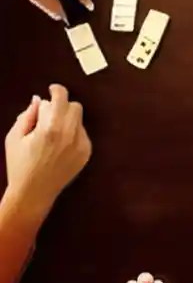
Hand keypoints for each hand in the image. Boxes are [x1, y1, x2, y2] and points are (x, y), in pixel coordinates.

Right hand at [4, 84, 90, 218]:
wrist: (34, 193)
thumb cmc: (19, 165)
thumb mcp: (15, 137)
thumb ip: (28, 115)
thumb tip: (39, 100)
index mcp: (51, 128)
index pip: (61, 98)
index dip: (57, 90)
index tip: (52, 89)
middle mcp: (70, 134)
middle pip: (74, 106)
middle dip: (61, 106)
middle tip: (46, 115)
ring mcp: (81, 144)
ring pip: (79, 120)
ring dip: (67, 120)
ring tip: (49, 134)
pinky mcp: (86, 153)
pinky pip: (82, 134)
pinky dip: (72, 133)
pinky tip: (57, 146)